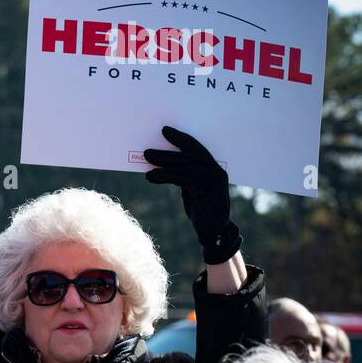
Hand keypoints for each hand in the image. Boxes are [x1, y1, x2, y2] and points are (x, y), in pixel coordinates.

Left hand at [143, 125, 240, 264]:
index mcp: (214, 168)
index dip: (181, 138)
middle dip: (167, 151)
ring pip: (185, 166)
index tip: (165, 130)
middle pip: (189, 155)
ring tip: (146, 161)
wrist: (213, 232)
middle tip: (146, 151)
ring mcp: (214, 181)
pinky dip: (165, 175)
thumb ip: (183, 175)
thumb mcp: (191, 189)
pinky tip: (151, 177)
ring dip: (163, 162)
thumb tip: (161, 162)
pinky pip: (183, 178)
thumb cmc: (201, 210)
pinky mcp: (207, 191)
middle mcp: (216, 171)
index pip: (196, 148)